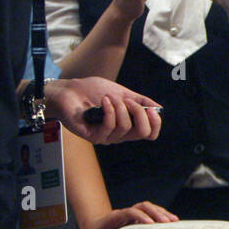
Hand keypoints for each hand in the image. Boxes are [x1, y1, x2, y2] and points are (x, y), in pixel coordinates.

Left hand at [46, 76, 162, 144]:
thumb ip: (140, 101)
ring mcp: (106, 137)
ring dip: (119, 107)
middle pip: (143, 133)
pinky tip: (103, 101)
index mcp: (128, 125)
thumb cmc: (92, 92)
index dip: (156, 123)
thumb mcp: (122, 93)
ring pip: (125, 127)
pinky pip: (110, 126)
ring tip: (108, 97)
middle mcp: (119, 135)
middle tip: (128, 100)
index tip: (152, 109)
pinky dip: (109, 110)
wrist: (69, 91)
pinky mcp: (94, 136)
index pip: (150, 134)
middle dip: (139, 114)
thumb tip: (158, 108)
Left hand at [82, 201, 178, 228]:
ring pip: (150, 207)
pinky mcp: (140, 218)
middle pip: (143, 206)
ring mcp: (134, 214)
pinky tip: (172, 222)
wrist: (96, 226)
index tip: (150, 224)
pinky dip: (163, 215)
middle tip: (167, 223)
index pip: (130, 211)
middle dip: (156, 212)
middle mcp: (127, 212)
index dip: (141, 216)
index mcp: (117, 216)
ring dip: (163, 212)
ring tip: (175, 221)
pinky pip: (153, 212)